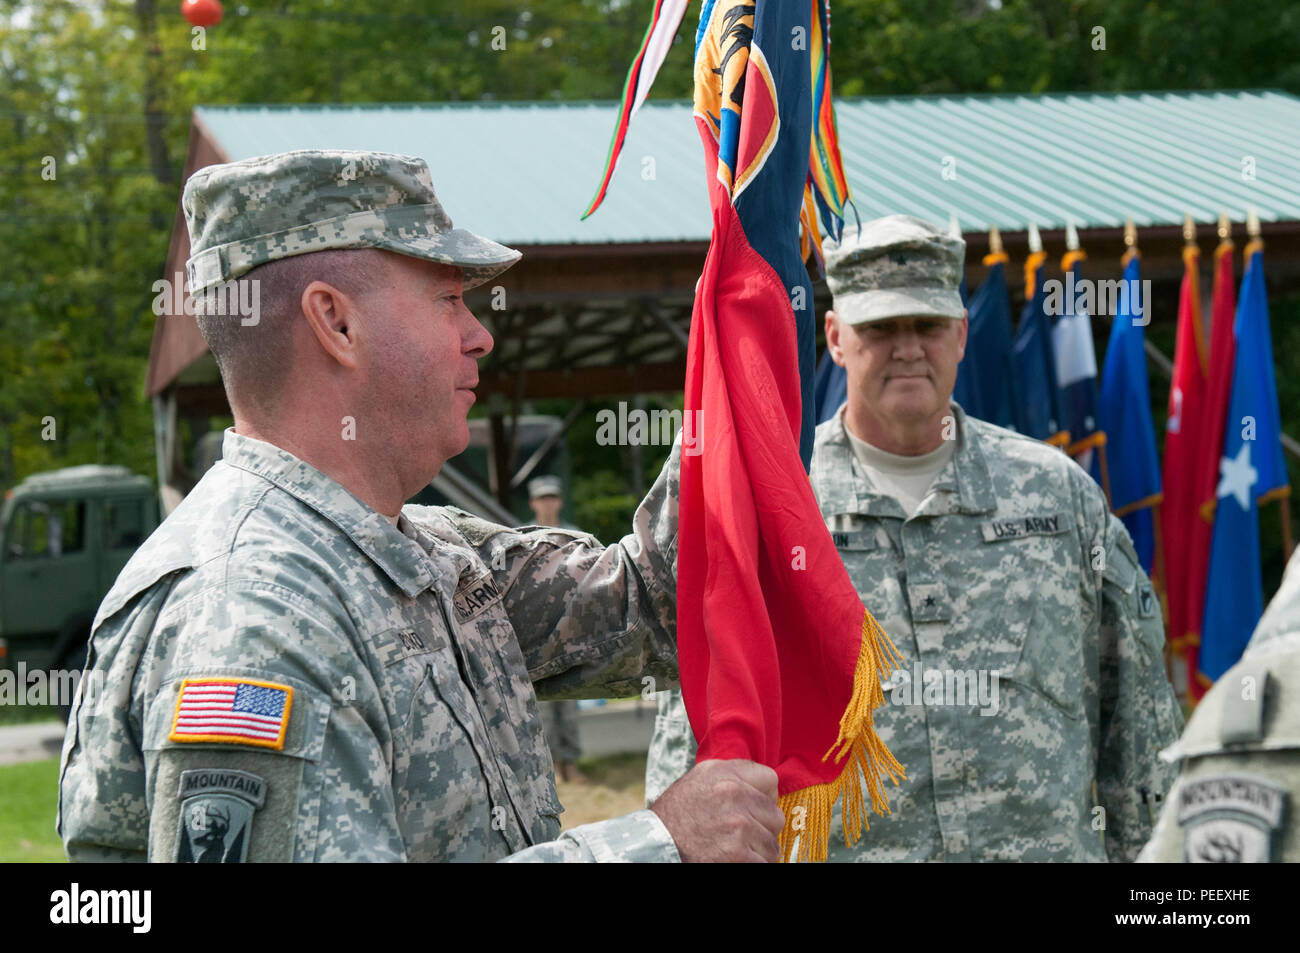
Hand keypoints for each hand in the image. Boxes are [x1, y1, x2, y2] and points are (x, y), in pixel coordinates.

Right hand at [650, 758, 784, 861]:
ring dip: (758, 851)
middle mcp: (733, 793)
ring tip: (736, 849)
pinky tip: (736, 861)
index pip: (770, 779)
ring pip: (772, 842)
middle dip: (763, 828)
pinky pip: (764, 862)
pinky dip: (754, 864)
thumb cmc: (676, 816)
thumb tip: (759, 784)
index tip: (755, 808)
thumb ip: (729, 776)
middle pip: (775, 814)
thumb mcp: (698, 780)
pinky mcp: (738, 853)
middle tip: (743, 835)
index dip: (765, 796)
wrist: (655, 845)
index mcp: (724, 773)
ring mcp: (738, 824)